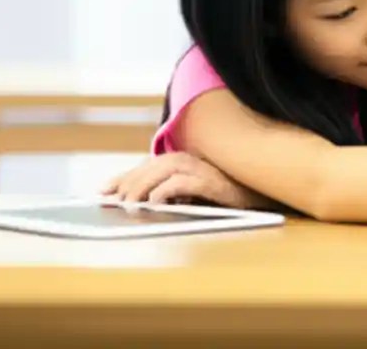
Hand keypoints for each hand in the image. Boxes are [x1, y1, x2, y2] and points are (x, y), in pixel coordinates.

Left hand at [101, 152, 259, 208]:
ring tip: (128, 204)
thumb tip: (142, 205)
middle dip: (128, 182)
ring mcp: (203, 169)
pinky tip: (155, 202)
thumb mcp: (194, 196)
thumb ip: (172, 195)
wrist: (263, 196)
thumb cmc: (227, 198)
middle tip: (112, 201)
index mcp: (184, 163)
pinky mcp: (214, 182)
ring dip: (143, 185)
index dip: (123, 177)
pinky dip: (167, 190)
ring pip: (164, 170)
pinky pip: (184, 182)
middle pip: (151, 166)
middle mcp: (191, 161)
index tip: (102, 191)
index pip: (146, 166)